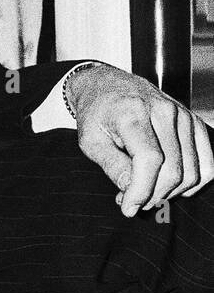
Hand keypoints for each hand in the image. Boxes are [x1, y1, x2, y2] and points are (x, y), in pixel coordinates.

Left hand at [70, 63, 213, 216]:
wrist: (107, 84)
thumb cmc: (96, 112)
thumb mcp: (90, 140)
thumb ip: (113, 167)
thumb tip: (132, 194)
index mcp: (133, 112)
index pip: (150, 160)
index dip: (141, 190)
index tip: (128, 208)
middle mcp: (163, 111)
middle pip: (174, 170)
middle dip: (153, 195)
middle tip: (132, 201)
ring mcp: (184, 116)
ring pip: (192, 172)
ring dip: (170, 192)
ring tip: (145, 192)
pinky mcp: (195, 123)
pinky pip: (207, 165)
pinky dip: (191, 183)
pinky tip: (169, 187)